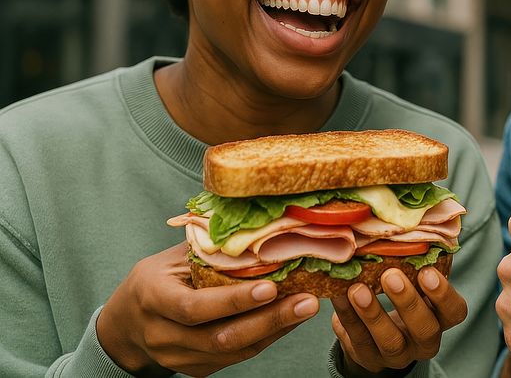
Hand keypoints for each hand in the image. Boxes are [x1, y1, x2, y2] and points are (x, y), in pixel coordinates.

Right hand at [96, 243, 319, 376]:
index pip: (195, 307)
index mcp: (153, 298)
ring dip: (275, 330)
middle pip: (220, 337)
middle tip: (308, 301)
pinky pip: (237, 358)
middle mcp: (163, 335)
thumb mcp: (171, 258)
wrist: (126, 324)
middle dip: (269, 320)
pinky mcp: (196, 369)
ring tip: (306, 308)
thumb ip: (208, 247)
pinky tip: (289, 320)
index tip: (271, 287)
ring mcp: (178, 358)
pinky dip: (266, 339)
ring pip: (234, 352)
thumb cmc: (156, 279)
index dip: (234, 301)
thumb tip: (256, 223)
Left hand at [331, 266, 467, 374]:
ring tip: (358, 289)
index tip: (427, 271)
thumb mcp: (413, 280)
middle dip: (408, 303)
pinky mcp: (369, 359)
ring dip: (373, 314)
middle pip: (425, 330)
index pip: (455, 311)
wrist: (375, 333)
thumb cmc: (401, 292)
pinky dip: (347, 316)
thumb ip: (418, 259)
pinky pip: (358, 340)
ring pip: (390, 342)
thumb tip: (417, 217)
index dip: (443, 294)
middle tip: (391, 276)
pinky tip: (338, 295)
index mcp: (441, 317)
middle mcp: (424, 341)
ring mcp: (397, 355)